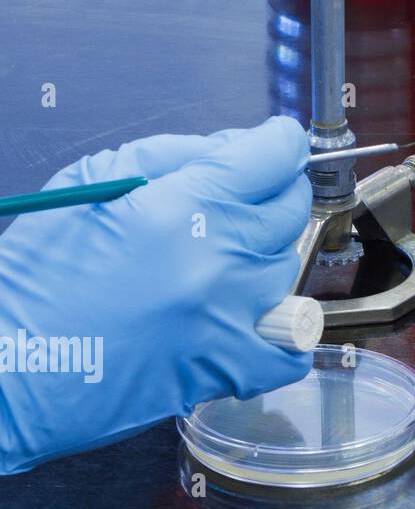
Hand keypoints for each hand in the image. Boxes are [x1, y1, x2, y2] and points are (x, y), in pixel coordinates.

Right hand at [0, 117, 312, 474]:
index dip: (277, 142)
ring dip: (264, 255)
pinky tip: (256, 319)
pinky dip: (282, 330)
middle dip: (274, 191)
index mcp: (189, 204)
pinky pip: (289, 346)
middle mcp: (222, 256)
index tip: (271, 145)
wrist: (8, 367)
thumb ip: (174, 154)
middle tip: (241, 199)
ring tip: (221, 262)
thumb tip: (232, 147)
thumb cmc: (36, 274)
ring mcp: (231, 315)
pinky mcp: (227, 366)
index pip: (277, 154)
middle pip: (292, 206)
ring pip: (287, 266)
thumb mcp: (92, 182)